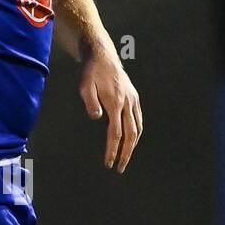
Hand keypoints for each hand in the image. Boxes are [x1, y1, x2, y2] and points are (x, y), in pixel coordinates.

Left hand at [80, 46, 142, 171]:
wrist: (103, 56)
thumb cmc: (91, 72)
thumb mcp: (85, 85)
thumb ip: (90, 102)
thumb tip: (96, 117)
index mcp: (115, 103)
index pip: (116, 133)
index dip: (113, 150)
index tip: (109, 162)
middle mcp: (127, 103)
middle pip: (131, 135)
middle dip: (126, 154)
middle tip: (120, 168)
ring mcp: (133, 100)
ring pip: (138, 128)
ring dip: (133, 146)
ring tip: (126, 158)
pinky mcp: (134, 98)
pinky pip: (139, 119)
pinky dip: (136, 133)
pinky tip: (131, 140)